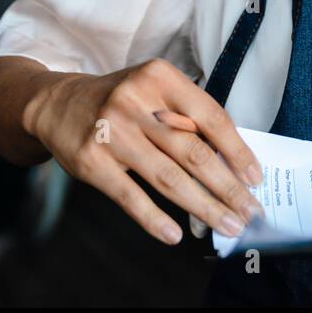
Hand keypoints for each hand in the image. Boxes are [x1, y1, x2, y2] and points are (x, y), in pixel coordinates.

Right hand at [21, 58, 264, 245]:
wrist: (56, 103)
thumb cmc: (120, 100)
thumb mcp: (154, 90)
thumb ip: (187, 115)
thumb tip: (231, 160)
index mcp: (160, 78)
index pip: (210, 117)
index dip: (237, 150)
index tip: (255, 177)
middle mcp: (136, 102)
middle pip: (194, 153)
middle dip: (228, 187)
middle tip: (249, 211)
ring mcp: (112, 132)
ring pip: (168, 178)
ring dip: (203, 206)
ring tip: (226, 224)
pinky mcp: (91, 161)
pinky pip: (130, 196)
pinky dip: (154, 219)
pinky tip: (175, 235)